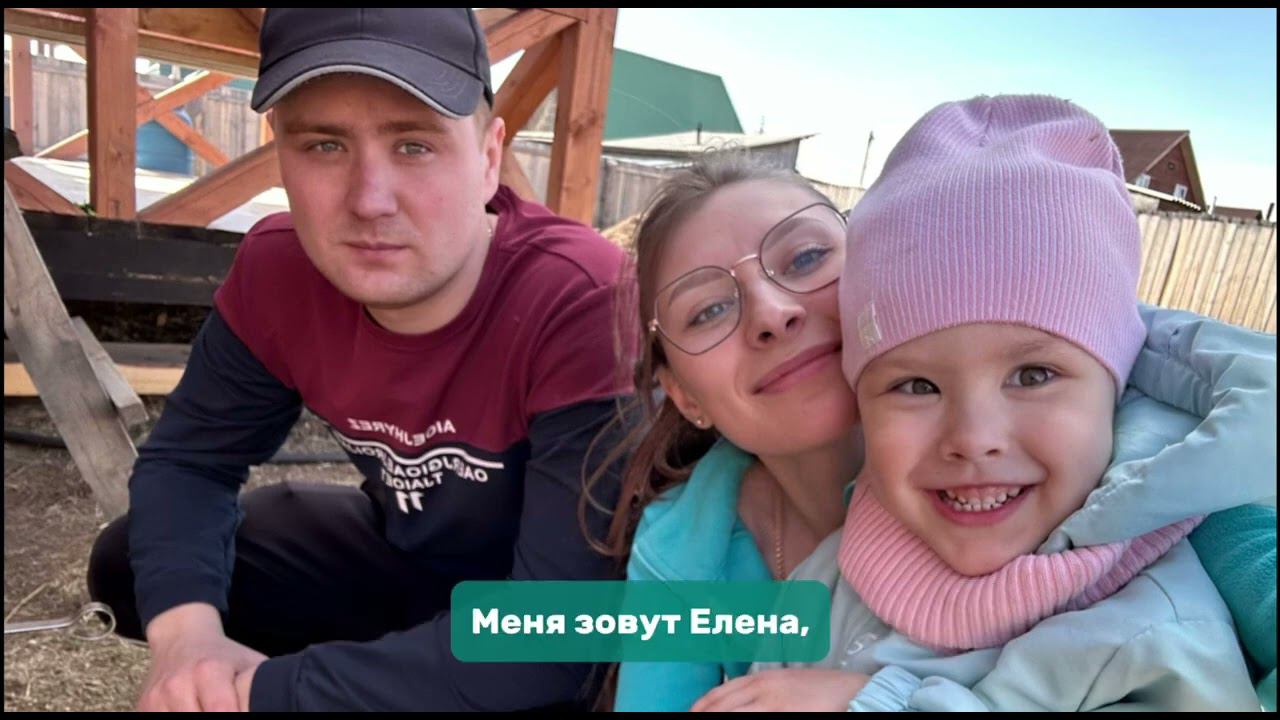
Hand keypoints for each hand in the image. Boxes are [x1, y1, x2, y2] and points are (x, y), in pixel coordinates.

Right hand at [137, 603, 266, 711]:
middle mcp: (178, 684)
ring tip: (210, 712)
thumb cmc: (223, 655)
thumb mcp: (249, 664)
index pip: (223, 711)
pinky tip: (195, 712)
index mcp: (209, 670)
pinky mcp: (143, 708)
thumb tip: (281, 703)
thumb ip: (261, 687)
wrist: (180, 638)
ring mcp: (156, 698)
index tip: (249, 716)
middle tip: (234, 714)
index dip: (237, 718)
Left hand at [691, 668, 870, 711]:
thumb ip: (758, 690)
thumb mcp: (782, 683)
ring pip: (734, 716)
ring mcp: (774, 706)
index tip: (689, 714)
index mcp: (761, 678)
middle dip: (703, 716)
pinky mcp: (787, 717)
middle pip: (721, 708)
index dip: (699, 707)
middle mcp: (763, 690)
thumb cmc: (818, 689)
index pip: (718, 694)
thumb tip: (731, 703)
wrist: (852, 691)